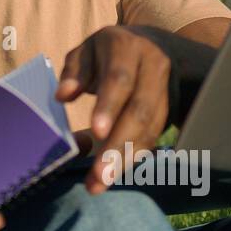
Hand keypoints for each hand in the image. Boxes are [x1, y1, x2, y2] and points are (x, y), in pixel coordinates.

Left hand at [56, 25, 170, 194]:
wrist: (152, 47)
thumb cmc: (107, 53)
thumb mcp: (86, 51)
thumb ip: (74, 71)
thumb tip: (62, 95)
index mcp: (127, 49)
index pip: (119, 79)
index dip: (109, 106)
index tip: (96, 132)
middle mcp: (152, 69)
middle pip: (140, 110)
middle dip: (119, 145)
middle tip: (99, 173)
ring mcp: (164, 91)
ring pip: (150, 129)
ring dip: (125, 159)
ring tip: (100, 183)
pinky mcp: (168, 111)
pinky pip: (153, 138)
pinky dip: (133, 158)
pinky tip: (113, 175)